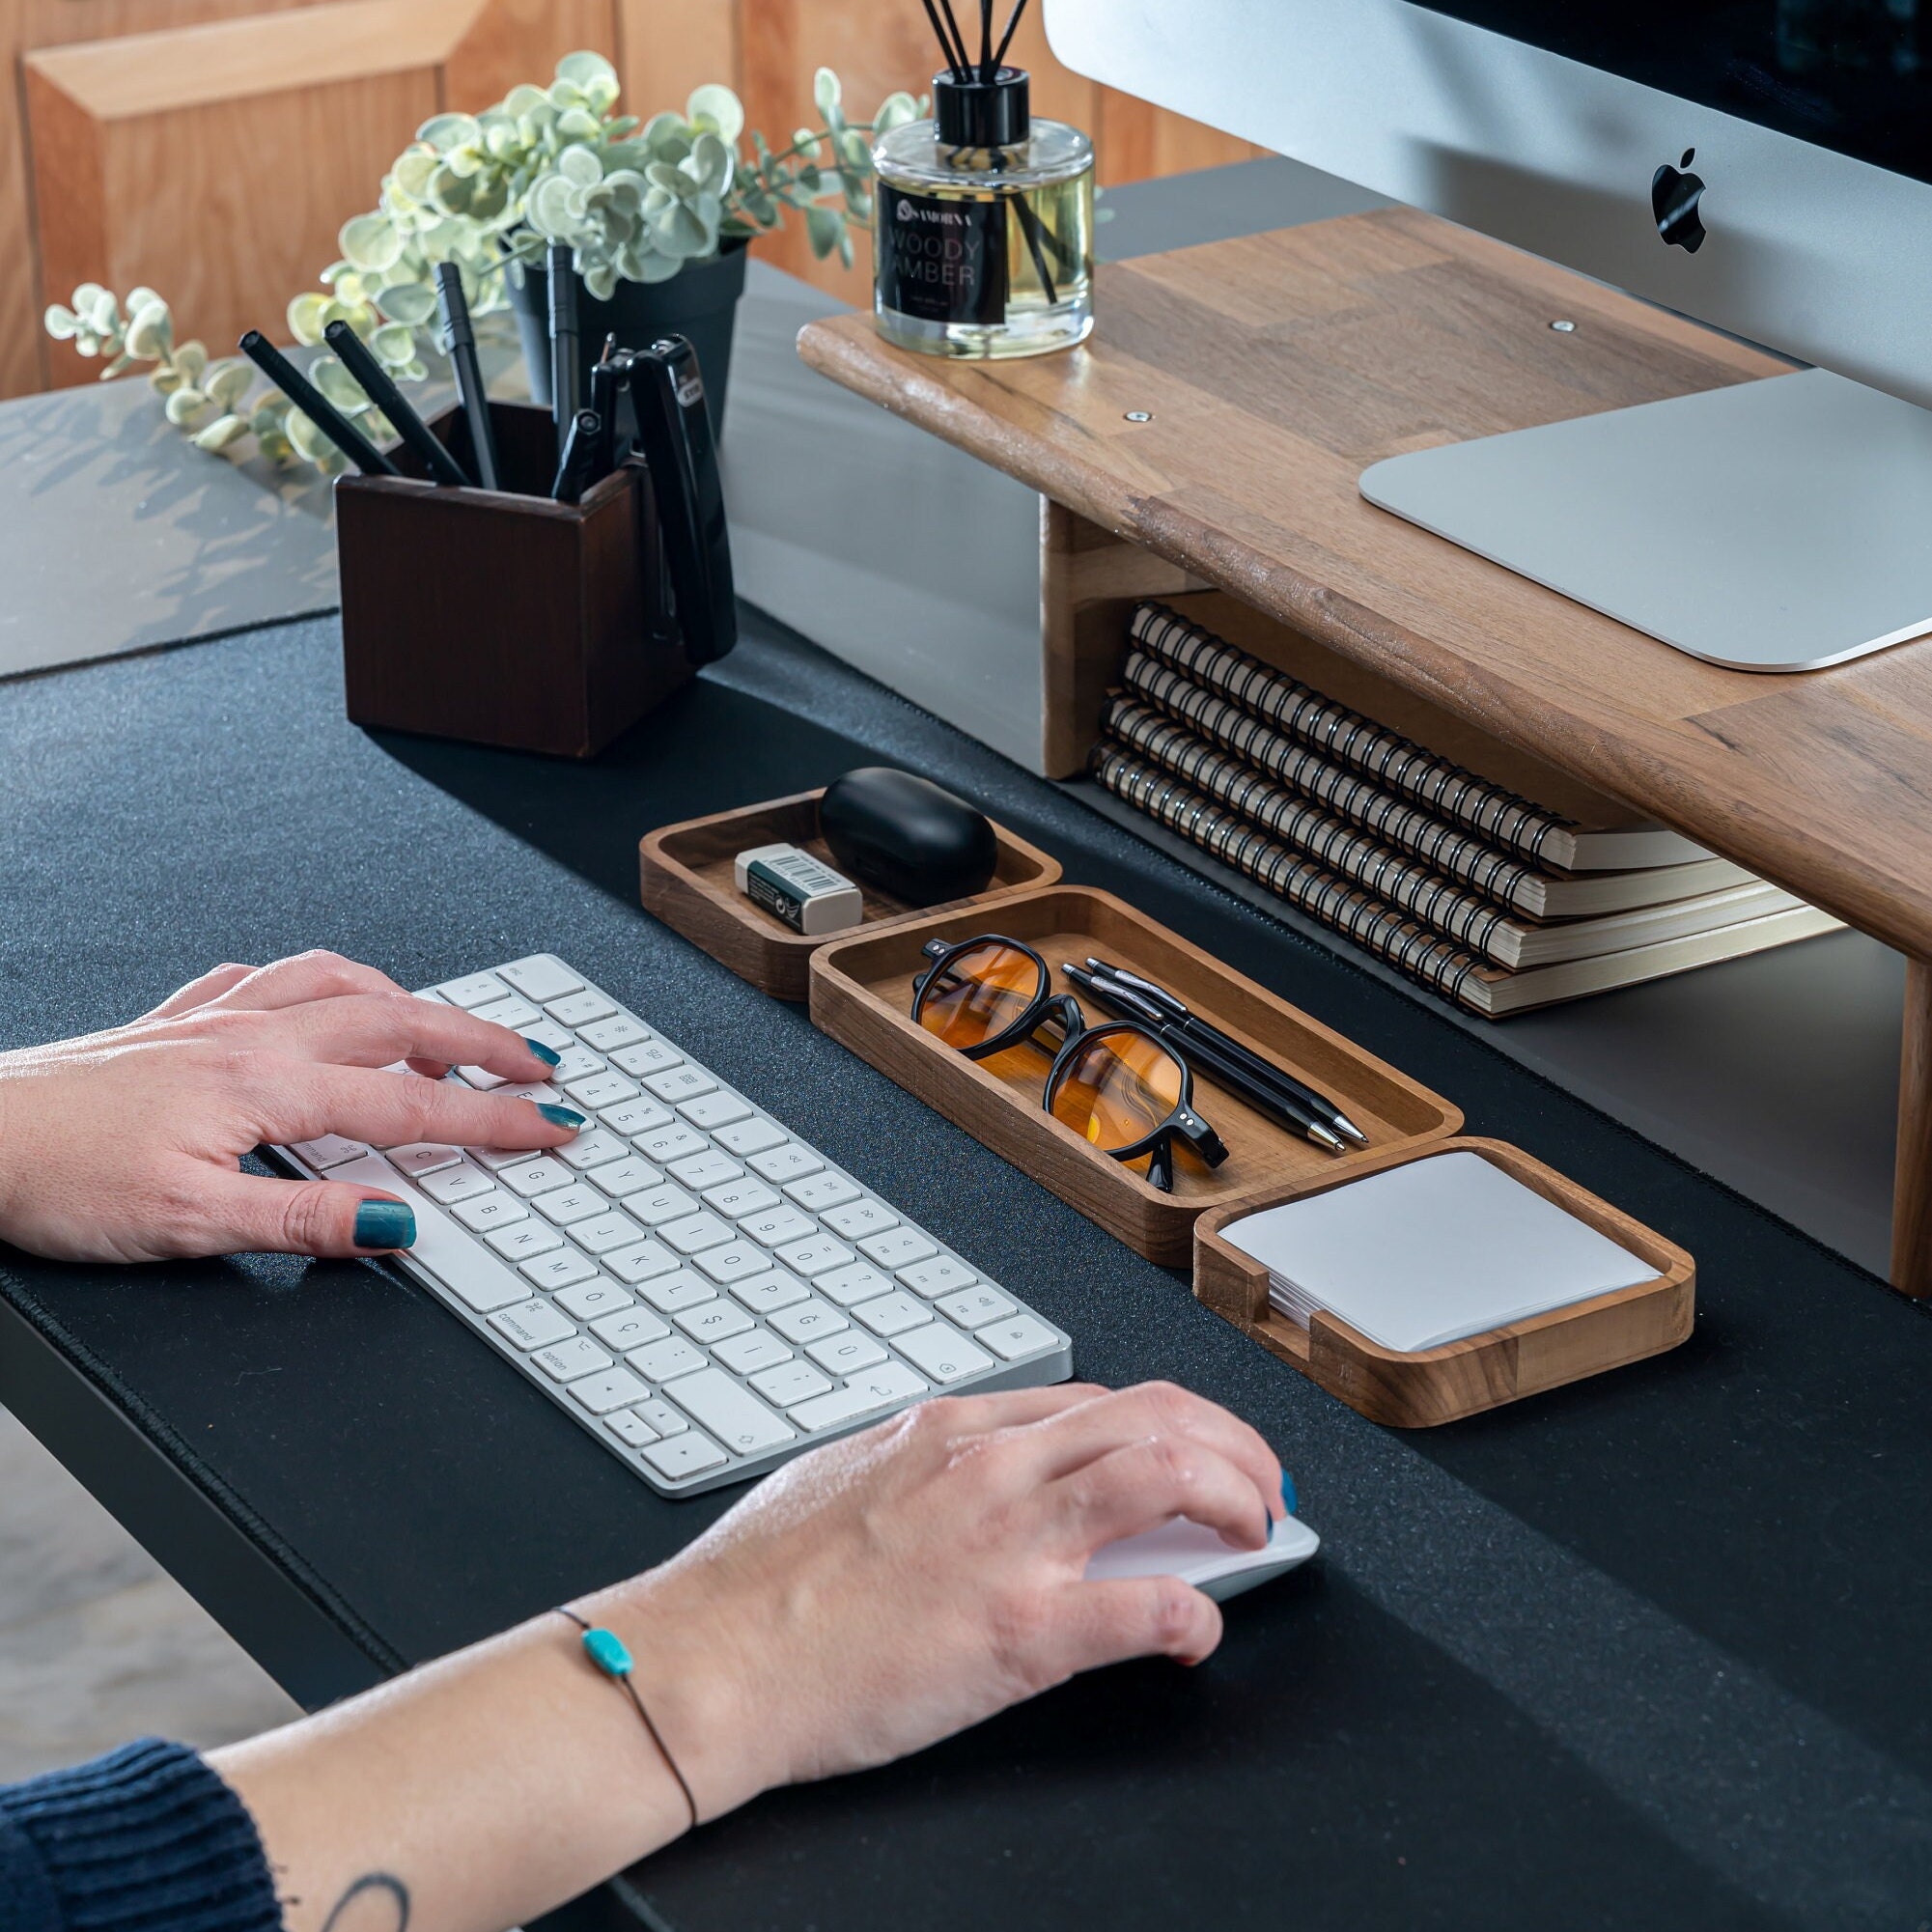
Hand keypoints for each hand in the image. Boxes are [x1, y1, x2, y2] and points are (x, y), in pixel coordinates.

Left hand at [0, 949, 584, 1263]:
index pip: (414, 1108)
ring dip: (413, 1002)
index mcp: (267, 1086)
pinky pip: (270, 977)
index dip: (496, 1120)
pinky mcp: (175, 1022)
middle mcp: (252, 1037)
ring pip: (343, 984)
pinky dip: (322, 981)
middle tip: (540, 1064)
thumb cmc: (55, 1177)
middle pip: (401, 1023)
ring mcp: (214, 1019)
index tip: (554, 1127)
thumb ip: (304, 1223)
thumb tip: (397, 1227)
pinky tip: (324, 994)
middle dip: (483, 1044)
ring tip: (450, 1030)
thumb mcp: (189, 1225)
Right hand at [598, 1380, 1287, 1816]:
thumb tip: (973, 1482)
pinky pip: (1144, 1605)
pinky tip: (1195, 1632)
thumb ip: (924, 1471)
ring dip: (1235, 1497)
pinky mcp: (1019, 1630)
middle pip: (1154, 1416)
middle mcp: (990, 1466)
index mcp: (950, 1431)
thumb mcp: (846, 1480)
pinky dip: (1193, 1615)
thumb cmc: (756, 1583)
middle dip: (1230, 1443)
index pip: (1094, 1401)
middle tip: (1258, 1484)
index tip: (1191, 1451)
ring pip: (1168, 1473)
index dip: (1166, 1423)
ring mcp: (1009, 1541)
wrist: (708, 1660)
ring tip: (1256, 1529)